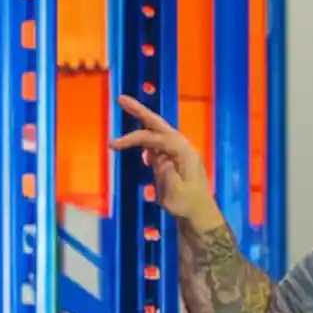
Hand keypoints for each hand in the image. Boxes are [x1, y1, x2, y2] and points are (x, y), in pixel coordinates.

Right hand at [109, 94, 210, 219]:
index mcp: (184, 152)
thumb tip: (158, 160)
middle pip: (159, 125)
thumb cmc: (188, 205)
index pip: (157, 139)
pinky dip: (143, 136)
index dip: (135, 139)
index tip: (114, 145)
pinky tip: (132, 137)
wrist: (198, 214)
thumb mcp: (177, 195)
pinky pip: (155, 142)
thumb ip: (168, 177)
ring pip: (156, 131)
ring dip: (140, 120)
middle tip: (121, 98)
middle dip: (140, 111)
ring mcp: (176, 152)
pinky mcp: (170, 158)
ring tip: (124, 105)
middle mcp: (181, 147)